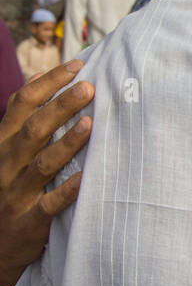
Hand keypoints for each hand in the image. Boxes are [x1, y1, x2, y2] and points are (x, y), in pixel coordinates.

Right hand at [0, 62, 93, 285]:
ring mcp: (17, 192)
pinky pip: (51, 203)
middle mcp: (6, 163)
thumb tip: (39, 80)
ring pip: (42, 163)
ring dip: (67, 143)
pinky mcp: (30, 220)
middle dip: (61, 106)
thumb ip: (23, 120)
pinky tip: (88, 177)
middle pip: (33, 129)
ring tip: (90, 124)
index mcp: (2, 143)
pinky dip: (69, 189)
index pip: (22, 103)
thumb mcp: (7, 151)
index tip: (76, 66)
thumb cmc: (8, 188)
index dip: (48, 82)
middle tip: (89, 88)